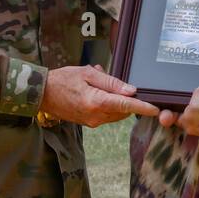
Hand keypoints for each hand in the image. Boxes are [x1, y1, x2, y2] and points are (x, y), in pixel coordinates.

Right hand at [39, 64, 158, 126]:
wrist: (42, 94)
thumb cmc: (63, 80)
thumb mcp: (88, 74)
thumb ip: (111, 82)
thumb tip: (131, 90)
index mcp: (96, 102)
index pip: (126, 106)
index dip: (142, 107)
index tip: (156, 110)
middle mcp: (96, 116)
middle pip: (123, 111)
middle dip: (128, 100)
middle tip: (119, 83)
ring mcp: (93, 122)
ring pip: (116, 114)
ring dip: (118, 102)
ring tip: (102, 84)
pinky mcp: (89, 123)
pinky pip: (107, 115)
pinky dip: (109, 105)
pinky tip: (98, 92)